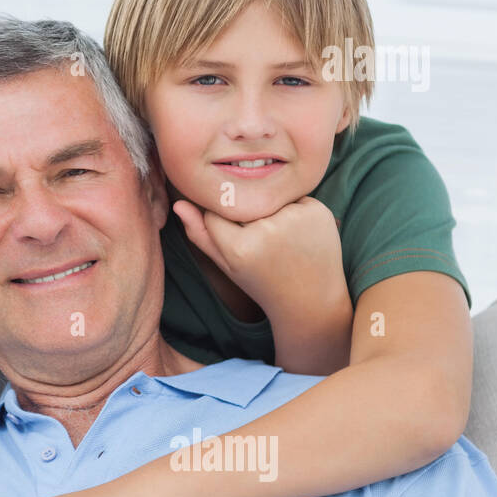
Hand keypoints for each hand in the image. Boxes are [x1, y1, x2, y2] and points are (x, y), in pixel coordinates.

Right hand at [172, 195, 345, 317]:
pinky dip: (294, 209)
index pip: (215, 211)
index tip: (238, 242)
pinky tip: (300, 234)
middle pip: (243, 202)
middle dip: (248, 216)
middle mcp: (267, 230)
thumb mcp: (225, 265)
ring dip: (271, 210)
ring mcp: (296, 218)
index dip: (224, 224)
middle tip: (264, 244)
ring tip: (283, 240)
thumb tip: (179, 204)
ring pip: (268, 196)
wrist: (311, 301)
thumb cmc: (262, 283)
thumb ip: (199, 235)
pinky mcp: (317, 210)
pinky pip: (294, 196)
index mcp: (240, 247)